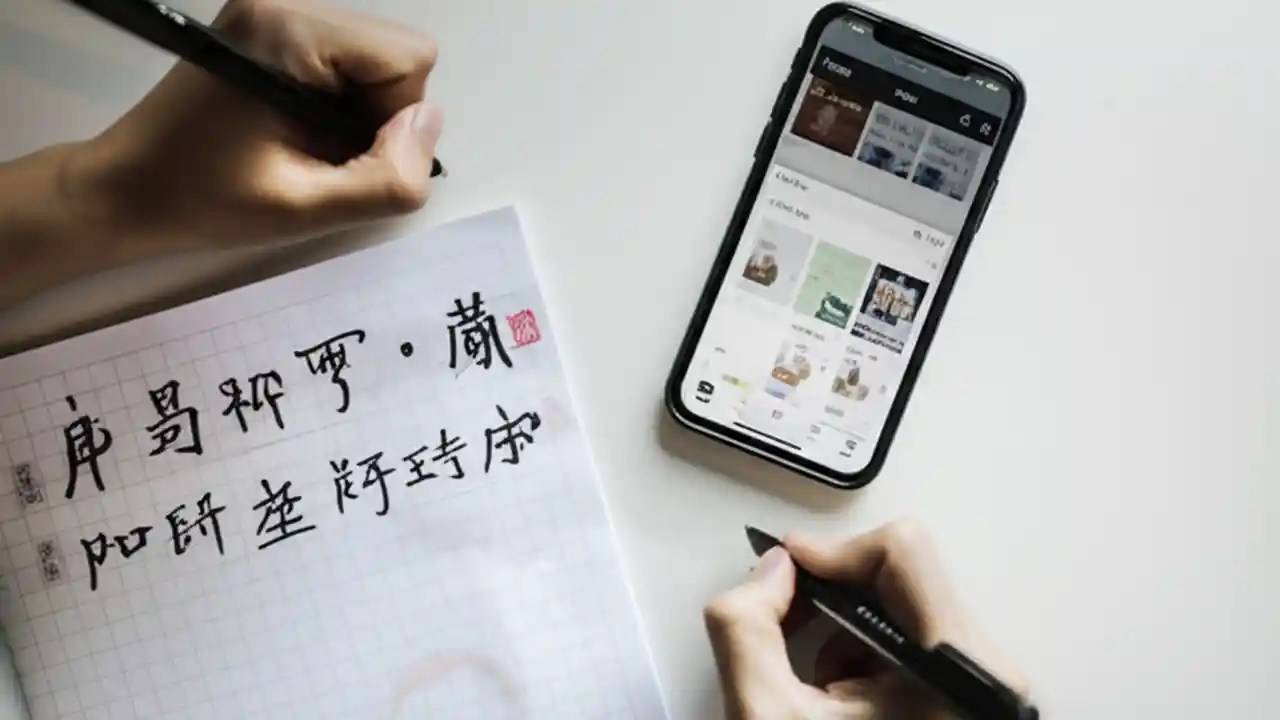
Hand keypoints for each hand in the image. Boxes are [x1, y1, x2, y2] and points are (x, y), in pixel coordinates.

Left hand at [68, 0, 442, 258]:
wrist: (126, 188)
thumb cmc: (205, 200)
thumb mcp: (306, 209)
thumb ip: (387, 178)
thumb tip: (428, 126)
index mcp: (290, 33)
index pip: (408, 57)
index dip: (395, 119)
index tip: (342, 157)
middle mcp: (287, 5)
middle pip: (396, 53)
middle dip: (379, 114)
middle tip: (321, 156)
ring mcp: (277, 11)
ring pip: (377, 59)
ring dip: (359, 112)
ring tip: (303, 146)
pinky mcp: (270, 28)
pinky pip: (347, 61)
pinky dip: (339, 103)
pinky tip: (297, 130)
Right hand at [703, 520, 1027, 719]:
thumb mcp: (765, 716)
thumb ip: (745, 627)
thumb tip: (770, 573)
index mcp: (954, 673)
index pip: (902, 554)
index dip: (831, 554)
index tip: (789, 573)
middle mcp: (986, 672)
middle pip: (902, 573)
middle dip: (832, 603)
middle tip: (792, 634)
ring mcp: (983, 683)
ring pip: (904, 603)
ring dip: (846, 632)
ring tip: (825, 690)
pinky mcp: (972, 692)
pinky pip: (913, 636)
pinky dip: (866, 654)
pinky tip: (846, 700)